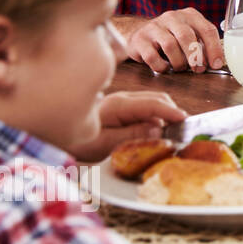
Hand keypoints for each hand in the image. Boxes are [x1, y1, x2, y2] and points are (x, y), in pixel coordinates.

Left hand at [71, 91, 187, 162]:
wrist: (57, 136)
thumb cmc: (78, 143)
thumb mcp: (105, 145)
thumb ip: (132, 136)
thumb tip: (158, 130)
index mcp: (118, 105)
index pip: (153, 104)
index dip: (172, 112)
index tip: (186, 121)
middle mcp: (123, 98)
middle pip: (157, 99)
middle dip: (172, 113)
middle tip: (182, 131)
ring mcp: (123, 101)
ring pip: (153, 102)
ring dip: (164, 116)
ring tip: (170, 134)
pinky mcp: (122, 107)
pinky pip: (145, 108)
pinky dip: (155, 118)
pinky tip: (155, 132)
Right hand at [126, 8, 223, 73]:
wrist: (140, 32)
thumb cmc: (172, 37)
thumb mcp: (190, 34)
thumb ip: (203, 44)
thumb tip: (217, 63)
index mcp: (190, 15)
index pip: (207, 30)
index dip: (214, 49)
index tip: (216, 64)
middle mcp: (172, 17)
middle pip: (187, 36)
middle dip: (195, 57)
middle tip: (198, 69)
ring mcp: (154, 27)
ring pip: (170, 46)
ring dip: (178, 62)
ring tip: (180, 68)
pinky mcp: (140, 39)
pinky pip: (152, 56)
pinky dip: (161, 66)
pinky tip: (165, 67)